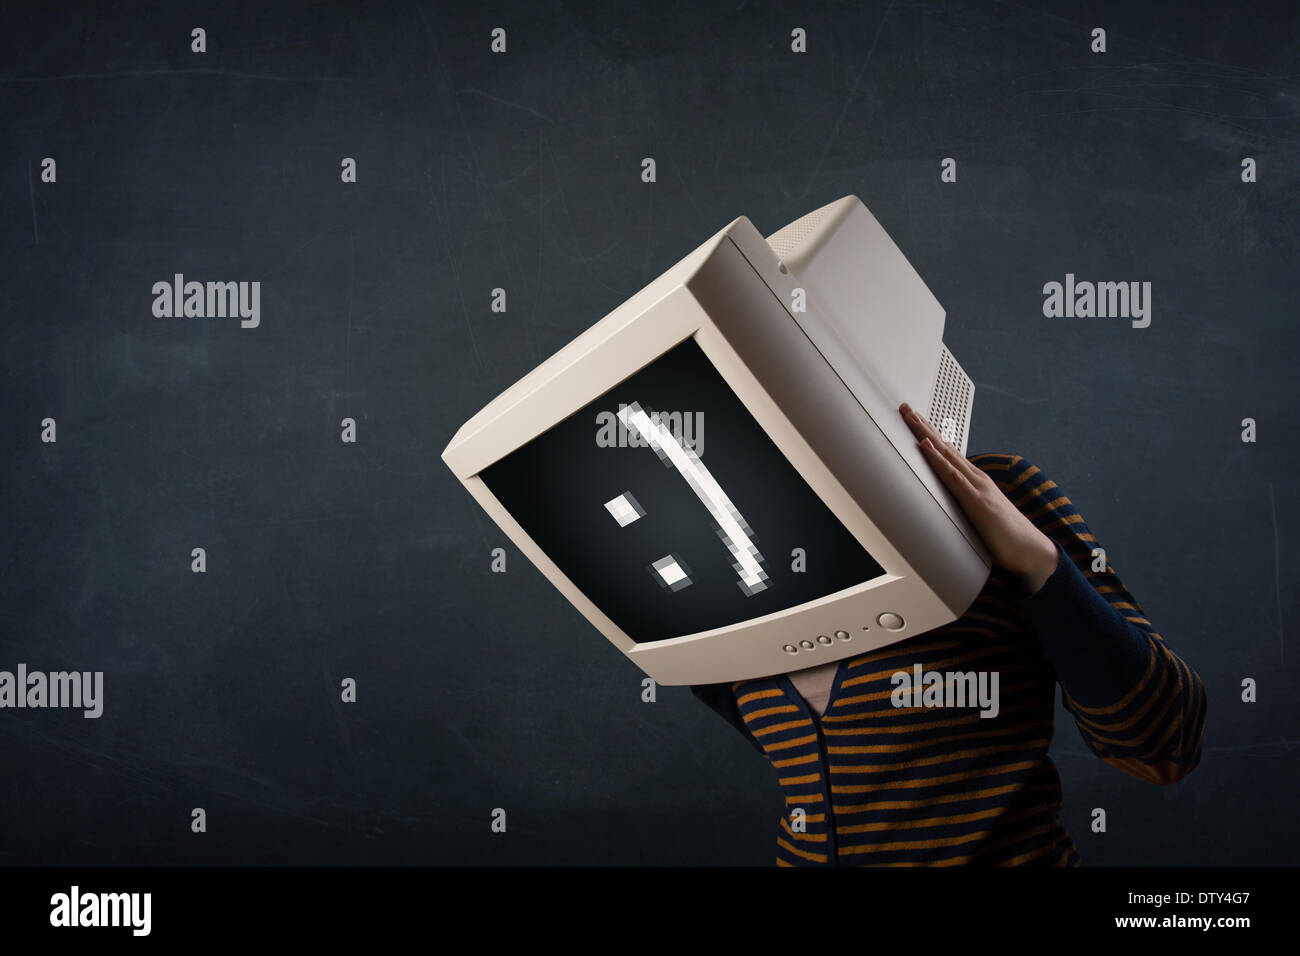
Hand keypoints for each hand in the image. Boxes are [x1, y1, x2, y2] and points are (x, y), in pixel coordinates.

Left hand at [899, 402, 1058, 594]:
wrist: (1030, 552)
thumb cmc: (1004, 538)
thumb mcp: (976, 518)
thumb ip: (963, 509)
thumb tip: (943, 512)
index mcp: (975, 482)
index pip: (948, 453)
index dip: (931, 436)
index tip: (914, 420)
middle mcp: (976, 478)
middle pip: (945, 447)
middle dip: (924, 426)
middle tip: (905, 408)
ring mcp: (977, 487)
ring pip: (946, 455)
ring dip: (927, 434)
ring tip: (911, 417)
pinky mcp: (976, 501)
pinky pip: (952, 477)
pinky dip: (937, 459)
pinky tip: (926, 446)